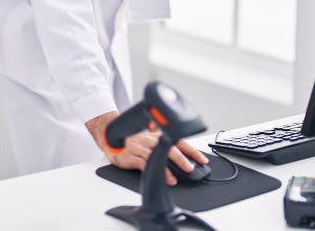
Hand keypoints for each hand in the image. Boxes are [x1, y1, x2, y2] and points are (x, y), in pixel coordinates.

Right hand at [86, 112, 208, 185]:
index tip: (203, 159)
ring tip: (174, 177)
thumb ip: (164, 150)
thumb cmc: (133, 143)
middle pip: (169, 147)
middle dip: (182, 158)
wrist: (111, 137)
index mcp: (158, 136)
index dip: (192, 150)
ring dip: (167, 167)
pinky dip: (152, 170)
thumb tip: (183, 162)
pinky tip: (158, 177)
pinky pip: (143, 163)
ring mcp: (141, 147)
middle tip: (191, 168)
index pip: (179, 141)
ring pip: (157, 155)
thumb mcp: (150, 143)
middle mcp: (151, 140)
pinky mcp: (131, 155)